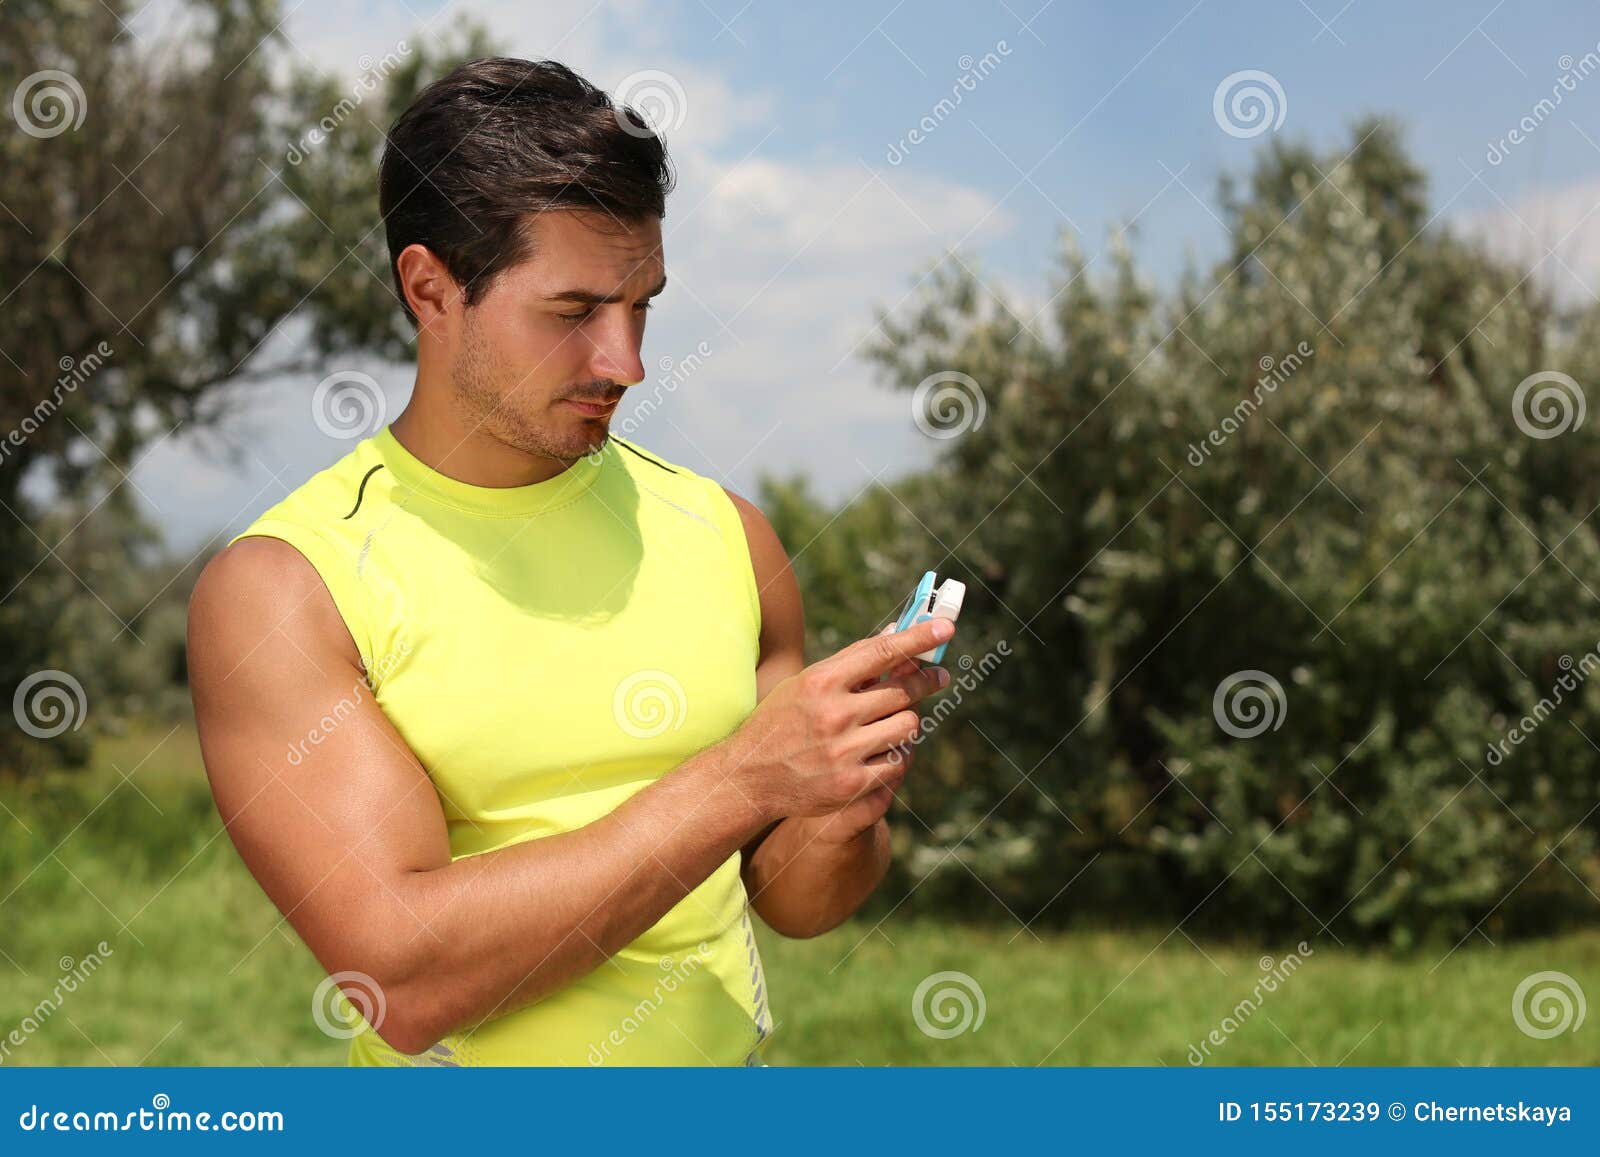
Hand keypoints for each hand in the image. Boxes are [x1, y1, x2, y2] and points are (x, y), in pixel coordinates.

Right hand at [725, 615, 954, 826]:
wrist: (749, 777)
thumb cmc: (779, 722)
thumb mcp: (805, 683)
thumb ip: (851, 661)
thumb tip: (896, 633)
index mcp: (821, 682)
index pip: (882, 653)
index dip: (919, 639)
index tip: (946, 629)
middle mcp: (834, 715)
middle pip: (903, 691)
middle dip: (926, 682)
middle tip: (938, 677)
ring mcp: (843, 752)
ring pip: (907, 726)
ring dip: (907, 721)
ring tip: (894, 720)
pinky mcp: (851, 784)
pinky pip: (899, 762)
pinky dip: (899, 753)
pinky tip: (885, 749)